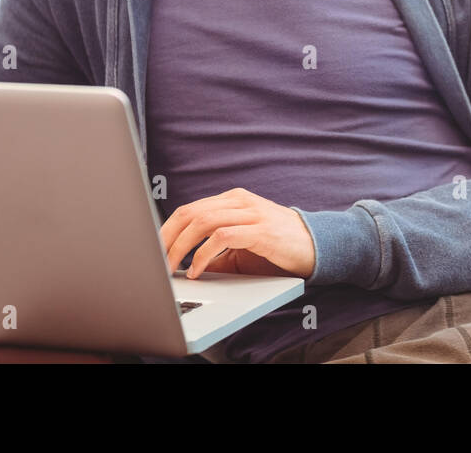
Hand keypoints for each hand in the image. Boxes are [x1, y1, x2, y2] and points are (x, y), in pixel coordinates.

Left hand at [159, 187, 316, 280]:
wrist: (317, 245)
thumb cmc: (277, 246)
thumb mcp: (241, 245)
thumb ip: (214, 249)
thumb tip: (182, 264)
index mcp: (233, 200)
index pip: (189, 209)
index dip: (166, 230)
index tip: (152, 250)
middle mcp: (240, 201)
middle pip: (190, 213)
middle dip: (167, 238)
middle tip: (155, 260)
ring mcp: (251, 213)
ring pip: (202, 222)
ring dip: (181, 247)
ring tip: (172, 267)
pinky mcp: (260, 230)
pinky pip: (222, 237)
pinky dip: (203, 255)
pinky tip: (197, 270)